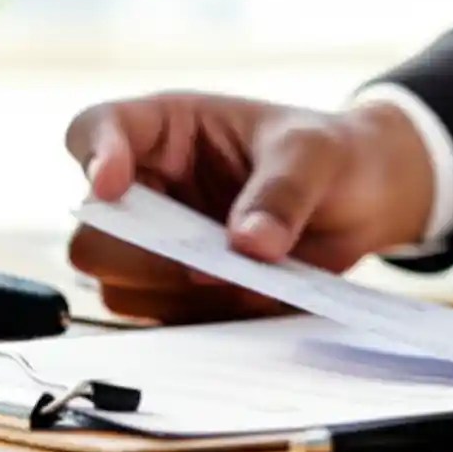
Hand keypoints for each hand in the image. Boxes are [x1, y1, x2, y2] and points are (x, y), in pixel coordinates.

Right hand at [64, 92, 433, 323]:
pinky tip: (252, 295)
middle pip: (92, 235)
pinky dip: (206, 317)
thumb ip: (282, 192)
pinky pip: (165, 321)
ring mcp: (160, 246)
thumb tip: (249, 245)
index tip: (112, 185)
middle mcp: (149, 188)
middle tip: (203, 259)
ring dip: (178, 292)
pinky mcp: (182, 292)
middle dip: (139, 255)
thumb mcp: (313, 154)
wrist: (360, 201)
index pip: (96, 130)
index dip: (93, 156)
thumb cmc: (328, 154)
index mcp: (166, 130)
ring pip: (119, 288)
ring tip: (248, 275)